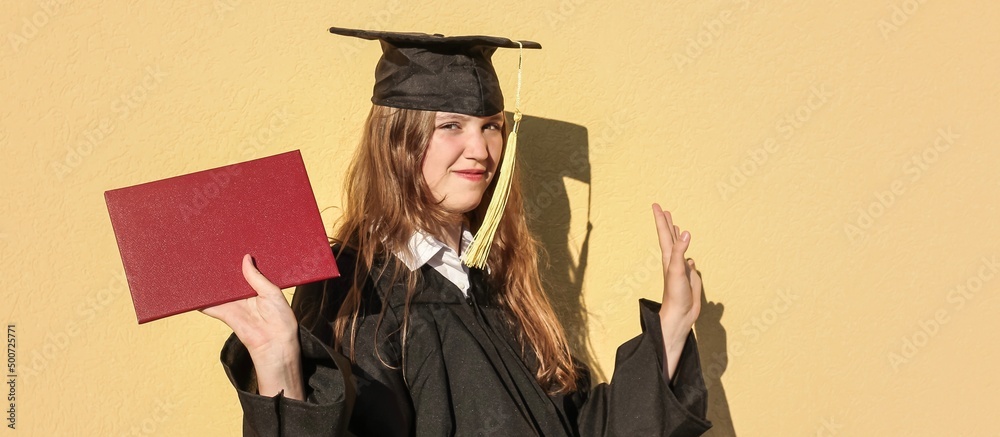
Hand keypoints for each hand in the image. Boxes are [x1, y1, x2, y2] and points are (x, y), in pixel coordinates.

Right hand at [200, 254, 299, 369]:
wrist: (275, 343)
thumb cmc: (281, 319)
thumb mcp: (272, 292)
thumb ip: (256, 277)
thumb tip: (246, 258)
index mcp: (258, 287)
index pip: (245, 270)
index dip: (239, 260)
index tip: (231, 245)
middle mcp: (243, 294)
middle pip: (229, 278)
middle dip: (222, 267)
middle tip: (212, 250)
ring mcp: (233, 303)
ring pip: (218, 289)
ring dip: (209, 280)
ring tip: (199, 263)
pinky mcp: (225, 313)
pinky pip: (209, 305)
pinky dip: (201, 299)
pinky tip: (192, 288)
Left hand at [652, 204, 702, 361]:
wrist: (680, 314)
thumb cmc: (675, 294)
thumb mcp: (676, 270)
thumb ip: (680, 251)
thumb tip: (686, 232)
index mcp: (669, 257)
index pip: (664, 233)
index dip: (660, 219)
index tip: (656, 205)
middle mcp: (674, 260)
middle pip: (670, 237)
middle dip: (667, 223)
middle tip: (664, 210)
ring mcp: (681, 268)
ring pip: (679, 248)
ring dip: (677, 236)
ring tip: (676, 225)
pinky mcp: (689, 276)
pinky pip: (688, 261)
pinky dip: (687, 254)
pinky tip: (688, 254)